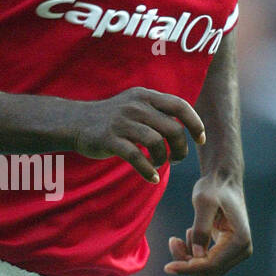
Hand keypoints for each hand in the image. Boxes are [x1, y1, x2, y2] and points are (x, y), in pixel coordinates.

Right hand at [72, 87, 204, 183]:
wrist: (75, 122)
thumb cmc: (111, 118)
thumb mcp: (134, 105)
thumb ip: (157, 111)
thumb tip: (186, 126)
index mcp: (145, 96)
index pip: (179, 106)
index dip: (195, 123)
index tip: (200, 139)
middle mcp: (135, 106)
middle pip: (172, 128)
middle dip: (180, 148)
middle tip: (176, 159)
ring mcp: (122, 122)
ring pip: (156, 143)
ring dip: (163, 159)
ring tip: (159, 165)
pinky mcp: (110, 139)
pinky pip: (136, 157)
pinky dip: (148, 171)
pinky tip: (152, 179)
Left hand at [164, 174, 251, 275]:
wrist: (223, 180)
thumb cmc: (214, 187)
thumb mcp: (204, 202)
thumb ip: (201, 227)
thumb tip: (198, 254)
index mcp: (240, 240)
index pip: (211, 265)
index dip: (188, 268)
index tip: (167, 267)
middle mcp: (242, 250)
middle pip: (208, 272)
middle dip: (187, 261)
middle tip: (173, 241)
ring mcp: (236, 252)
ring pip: (205, 270)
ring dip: (188, 257)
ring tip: (183, 233)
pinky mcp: (227, 251)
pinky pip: (205, 263)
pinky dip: (192, 253)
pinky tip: (190, 232)